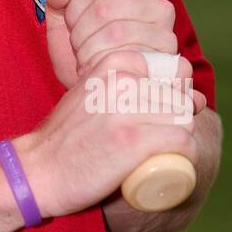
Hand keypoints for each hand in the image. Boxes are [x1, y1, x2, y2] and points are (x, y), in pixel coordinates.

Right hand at [15, 48, 200, 220]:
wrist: (38, 169)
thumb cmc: (69, 136)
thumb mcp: (92, 92)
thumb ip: (124, 82)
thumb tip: (192, 95)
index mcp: (113, 62)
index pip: (173, 69)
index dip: (174, 94)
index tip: (161, 113)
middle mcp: (121, 80)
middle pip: (179, 98)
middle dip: (178, 119)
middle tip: (158, 140)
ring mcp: (127, 110)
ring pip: (184, 119)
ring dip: (181, 138)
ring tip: (162, 152)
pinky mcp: (134, 141)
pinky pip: (183, 141)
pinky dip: (186, 154)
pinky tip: (175, 162)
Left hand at [45, 0, 181, 88]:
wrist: (100, 91)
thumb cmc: (85, 49)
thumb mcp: (63, 20)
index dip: (72, 8)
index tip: (71, 23)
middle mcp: (159, 5)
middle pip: (103, 8)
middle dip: (80, 32)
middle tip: (77, 45)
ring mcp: (166, 33)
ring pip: (116, 32)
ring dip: (90, 50)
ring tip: (86, 58)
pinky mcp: (167, 61)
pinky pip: (129, 58)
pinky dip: (104, 65)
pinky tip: (98, 69)